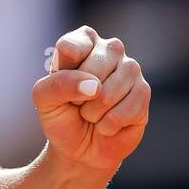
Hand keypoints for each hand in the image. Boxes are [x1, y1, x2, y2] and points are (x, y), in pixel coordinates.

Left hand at [32, 25, 150, 171]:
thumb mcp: (44, 99)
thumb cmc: (60, 115)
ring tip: (92, 113)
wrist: (81, 147)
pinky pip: (124, 111)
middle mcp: (110, 49)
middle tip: (78, 103)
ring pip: (107, 93)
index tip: (61, 83)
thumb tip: (94, 86)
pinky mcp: (144, 92)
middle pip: (92, 70)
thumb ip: (59, 84)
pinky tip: (107, 123)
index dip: (63, 73)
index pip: (71, 47)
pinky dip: (108, 125)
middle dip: (78, 97)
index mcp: (83, 41)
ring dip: (93, 113)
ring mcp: (130, 69)